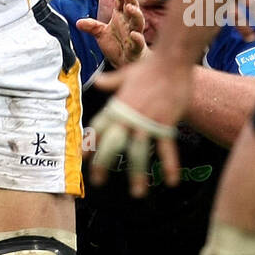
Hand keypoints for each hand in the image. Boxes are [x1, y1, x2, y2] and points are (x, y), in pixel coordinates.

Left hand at [77, 0, 145, 68]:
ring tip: (129, 8)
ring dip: (135, 14)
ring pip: (139, 21)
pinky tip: (134, 34)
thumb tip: (78, 22)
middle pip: (132, 5)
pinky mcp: (137, 49)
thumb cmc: (118, 46)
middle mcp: (130, 24)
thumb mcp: (101, 34)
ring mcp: (135, 35)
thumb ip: (91, 26)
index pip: (122, 0)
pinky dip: (138, 38)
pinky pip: (139, 43)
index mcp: (122, 17)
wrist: (125, 63)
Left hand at [86, 49, 193, 196]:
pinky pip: (166, 149)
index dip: (89, 143)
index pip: (99, 128)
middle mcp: (128, 117)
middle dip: (103, 164)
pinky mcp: (165, 124)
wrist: (171, 61)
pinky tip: (172, 180)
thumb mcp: (125, 74)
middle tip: (98, 181)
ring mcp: (146, 122)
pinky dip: (170, 165)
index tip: (82, 158)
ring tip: (136, 193)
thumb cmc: (150, 67)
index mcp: (117, 106)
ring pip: (137, 152)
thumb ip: (111, 82)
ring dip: (137, 174)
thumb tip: (98, 82)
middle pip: (112, 145)